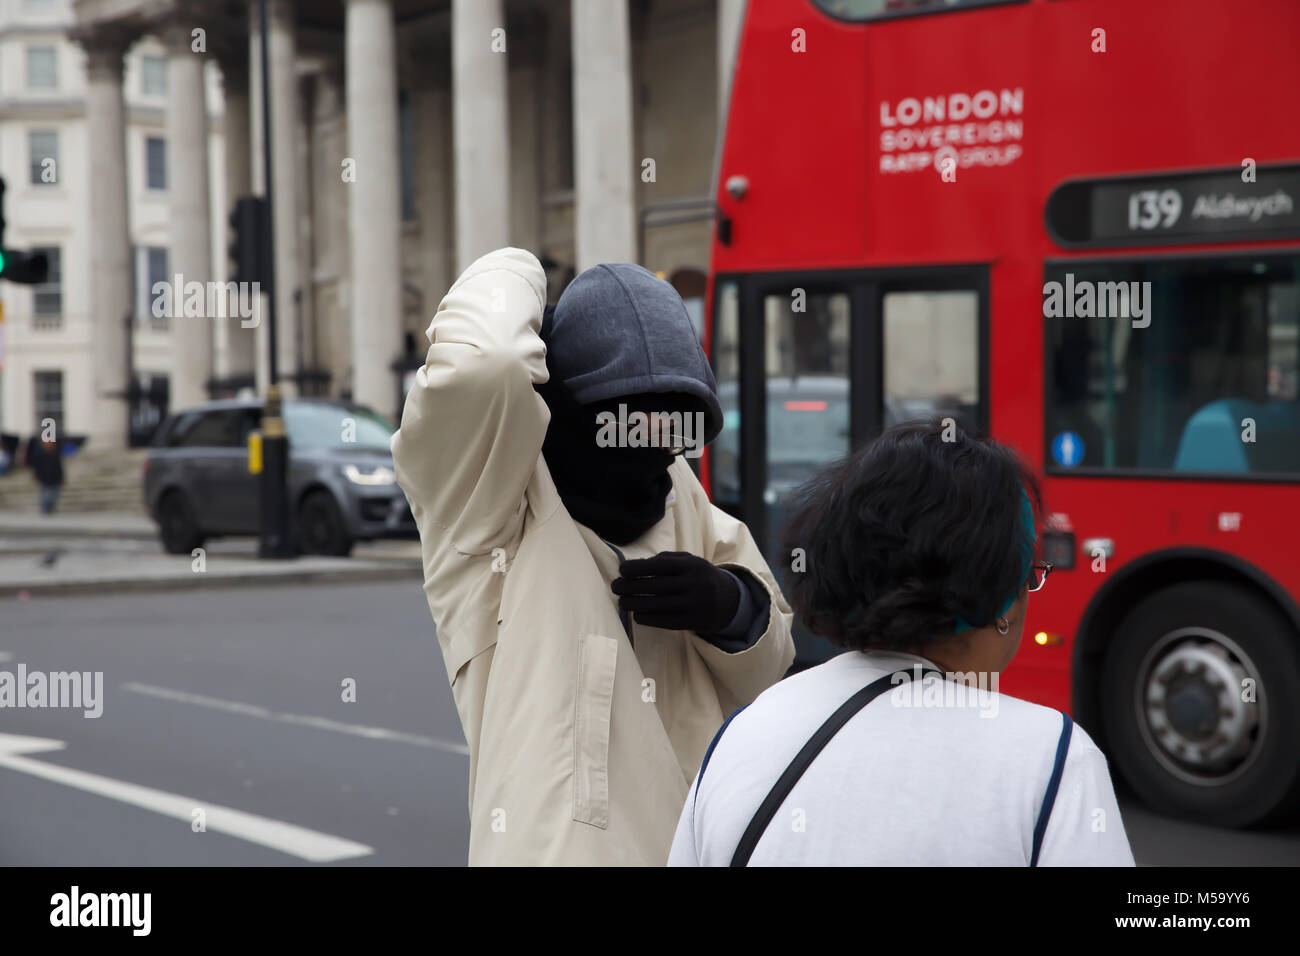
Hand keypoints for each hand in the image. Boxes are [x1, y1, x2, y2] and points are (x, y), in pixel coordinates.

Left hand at [612, 551, 739, 633]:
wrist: (728, 600)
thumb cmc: (698, 576)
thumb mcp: (689, 561)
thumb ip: (665, 560)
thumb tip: (635, 566)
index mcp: (692, 565)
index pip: (659, 566)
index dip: (637, 568)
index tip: (621, 570)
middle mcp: (694, 584)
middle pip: (655, 586)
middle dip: (630, 586)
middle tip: (615, 587)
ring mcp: (695, 604)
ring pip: (657, 606)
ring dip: (635, 604)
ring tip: (622, 602)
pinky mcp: (694, 622)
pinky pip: (665, 621)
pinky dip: (648, 618)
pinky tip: (637, 615)